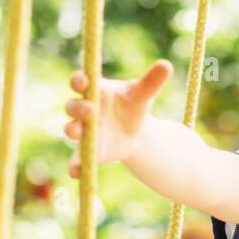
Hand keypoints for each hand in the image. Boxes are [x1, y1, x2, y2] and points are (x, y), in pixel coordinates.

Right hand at [64, 60, 173, 177]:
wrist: (137, 132)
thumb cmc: (134, 106)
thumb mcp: (143, 94)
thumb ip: (151, 81)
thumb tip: (167, 65)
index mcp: (93, 90)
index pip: (80, 82)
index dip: (78, 81)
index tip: (82, 81)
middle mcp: (83, 110)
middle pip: (72, 106)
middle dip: (78, 108)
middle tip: (90, 111)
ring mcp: (83, 131)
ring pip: (71, 130)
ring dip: (72, 131)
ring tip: (77, 133)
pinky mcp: (87, 151)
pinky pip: (77, 159)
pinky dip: (75, 166)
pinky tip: (75, 174)